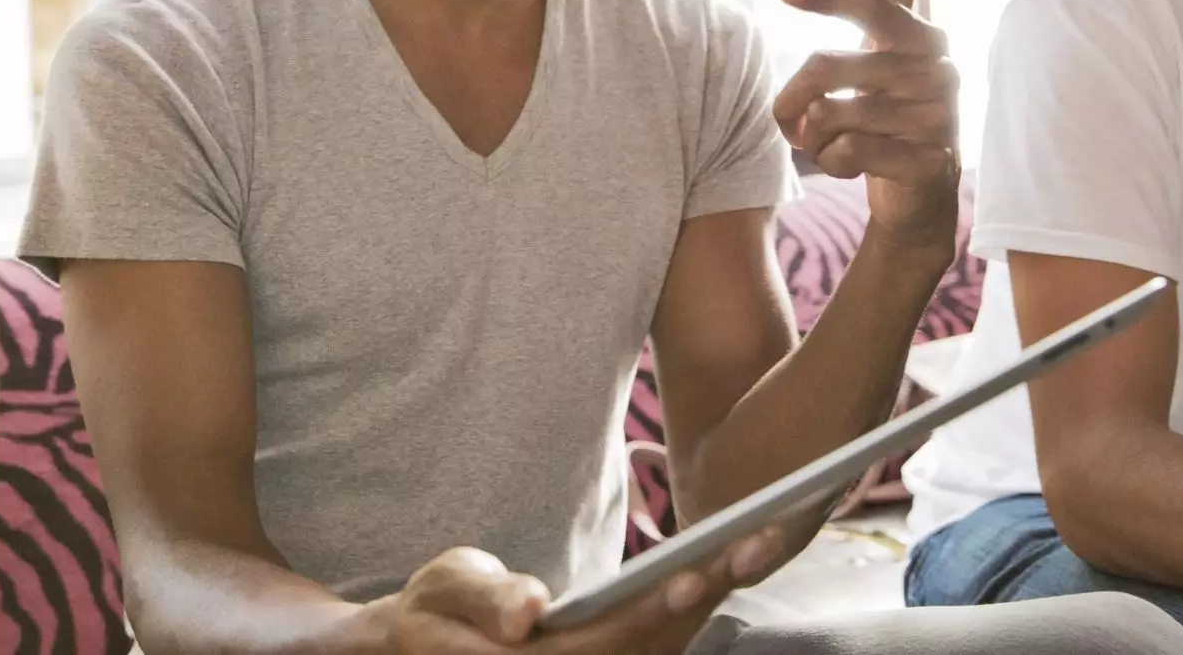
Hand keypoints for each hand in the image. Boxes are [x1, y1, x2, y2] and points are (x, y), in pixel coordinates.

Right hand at [370, 528, 785, 653]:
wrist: (423, 648)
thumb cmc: (434, 611)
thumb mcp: (444, 589)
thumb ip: (484, 598)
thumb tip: (530, 613)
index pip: (604, 646)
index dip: (650, 614)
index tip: (693, 575)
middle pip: (651, 648)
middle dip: (705, 595)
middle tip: (758, 539)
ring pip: (664, 648)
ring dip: (713, 599)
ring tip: (759, 541)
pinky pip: (660, 643)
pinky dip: (695, 606)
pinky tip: (730, 563)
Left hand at [772, 0, 958, 251]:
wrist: (922, 187)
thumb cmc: (895, 103)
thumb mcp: (892, 46)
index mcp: (924, 35)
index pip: (872, 2)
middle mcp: (938, 70)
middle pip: (826, 65)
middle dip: (789, 96)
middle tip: (784, 117)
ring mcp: (936, 117)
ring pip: (831, 114)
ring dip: (810, 135)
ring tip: (820, 141)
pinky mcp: (925, 160)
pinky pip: (849, 152)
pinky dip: (832, 161)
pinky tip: (846, 162)